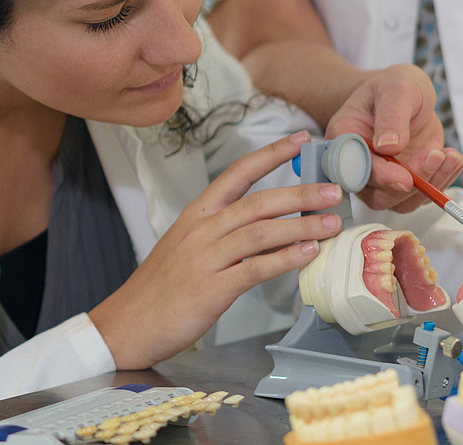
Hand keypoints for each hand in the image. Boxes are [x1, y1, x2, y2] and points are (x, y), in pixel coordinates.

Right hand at [90, 132, 341, 369]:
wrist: (128, 322)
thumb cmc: (160, 288)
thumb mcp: (188, 248)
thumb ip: (224, 234)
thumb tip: (272, 227)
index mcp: (195, 214)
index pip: (237, 173)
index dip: (271, 154)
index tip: (300, 140)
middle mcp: (201, 229)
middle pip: (257, 202)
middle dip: (299, 192)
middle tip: (334, 190)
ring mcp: (205, 258)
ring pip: (260, 232)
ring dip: (301, 225)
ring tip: (331, 223)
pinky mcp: (211, 289)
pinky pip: (255, 268)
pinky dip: (284, 259)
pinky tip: (307, 254)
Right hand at [324, 64, 456, 210]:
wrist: (403, 95)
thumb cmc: (393, 87)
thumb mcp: (396, 88)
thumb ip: (391, 115)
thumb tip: (388, 146)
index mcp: (345, 139)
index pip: (355, 168)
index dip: (380, 177)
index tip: (405, 177)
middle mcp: (359, 164)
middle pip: (377, 194)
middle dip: (411, 182)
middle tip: (434, 156)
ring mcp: (382, 177)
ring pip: (401, 201)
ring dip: (430, 185)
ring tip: (448, 156)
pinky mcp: (404, 181)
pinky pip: (421, 196)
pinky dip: (442, 181)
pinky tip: (452, 159)